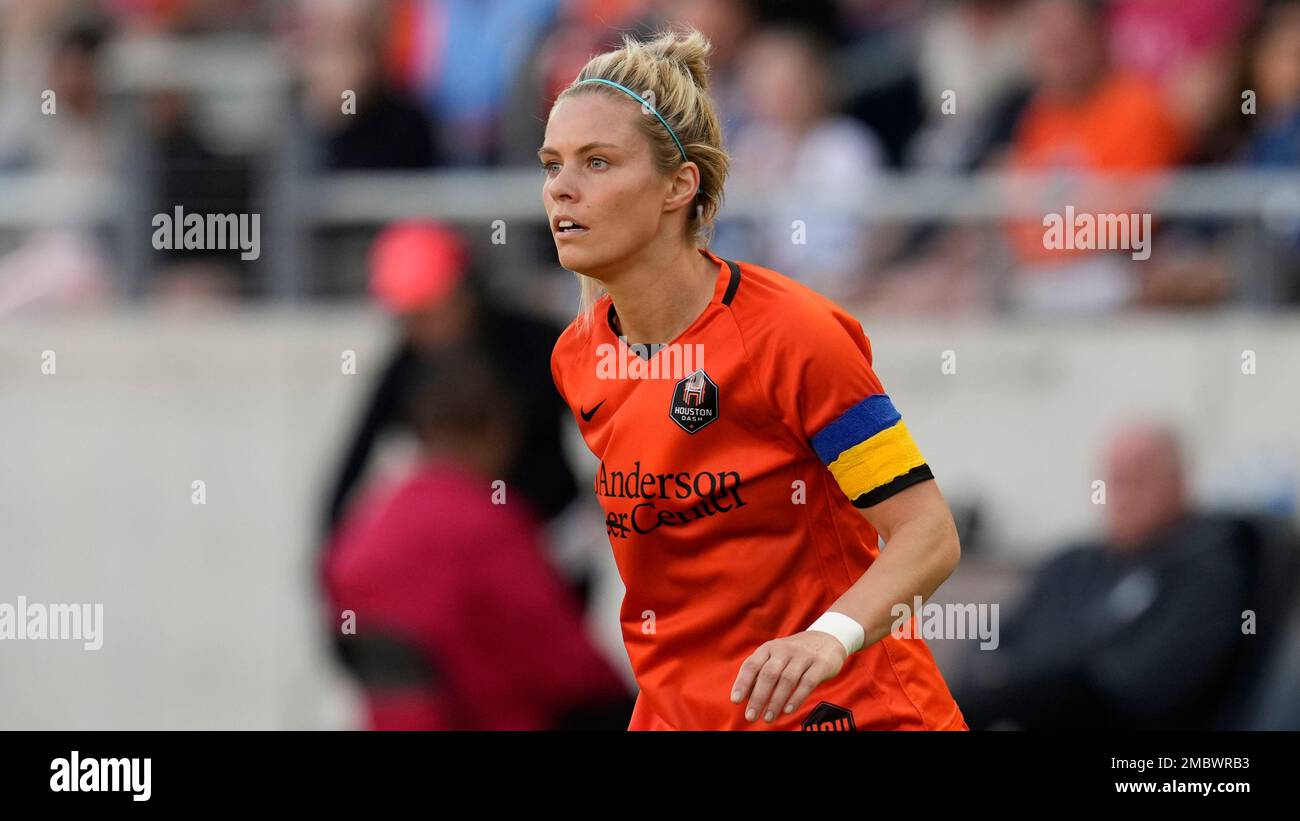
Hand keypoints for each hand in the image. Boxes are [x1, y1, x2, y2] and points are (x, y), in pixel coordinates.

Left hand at [730, 630, 847, 722]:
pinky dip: (796, 698)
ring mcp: (803, 657)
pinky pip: (807, 682)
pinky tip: (788, 710)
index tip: (735, 700)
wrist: (827, 639)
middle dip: (758, 697)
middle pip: (768, 674)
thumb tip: (746, 696)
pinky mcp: (820, 665)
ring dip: (776, 701)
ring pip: (787, 680)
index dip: (742, 683)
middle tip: (751, 716)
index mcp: (769, 649)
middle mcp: (784, 650)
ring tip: (768, 718)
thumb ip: (761, 672)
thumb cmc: (793, 655)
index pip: (752, 665)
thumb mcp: (775, 657)